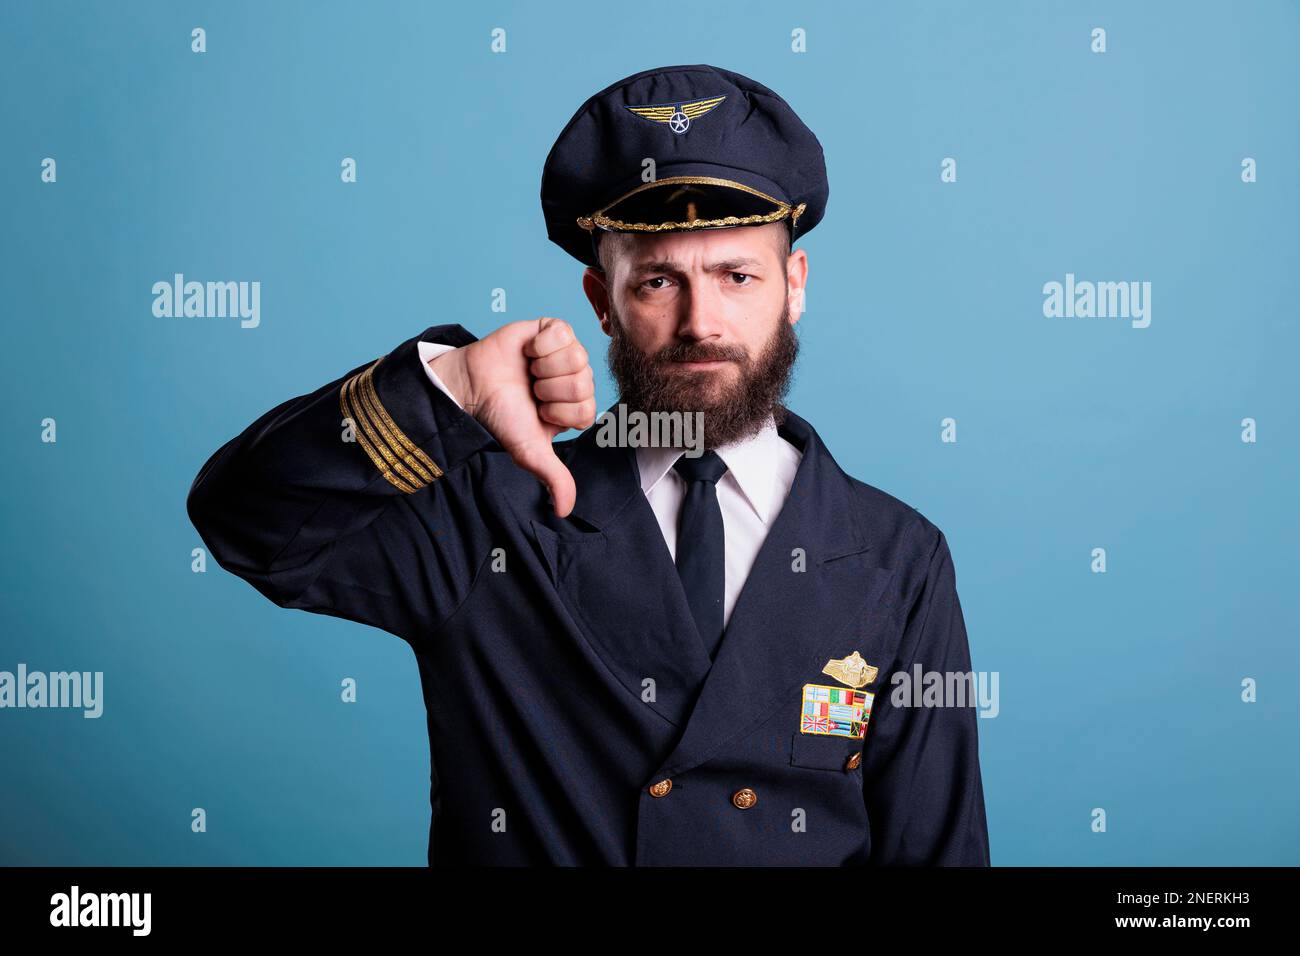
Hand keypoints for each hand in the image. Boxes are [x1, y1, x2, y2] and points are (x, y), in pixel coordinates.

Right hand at [429, 318, 595, 516]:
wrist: (472, 386)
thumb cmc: (502, 417)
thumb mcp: (529, 452)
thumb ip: (554, 478)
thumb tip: (564, 511)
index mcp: (578, 406)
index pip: (587, 409)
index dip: (558, 412)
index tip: (538, 411)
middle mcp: (578, 378)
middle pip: (583, 382)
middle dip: (549, 390)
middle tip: (531, 390)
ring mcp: (568, 352)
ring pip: (575, 357)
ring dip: (544, 367)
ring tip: (528, 371)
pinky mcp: (553, 329)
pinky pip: (562, 332)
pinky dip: (540, 344)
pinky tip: (528, 352)